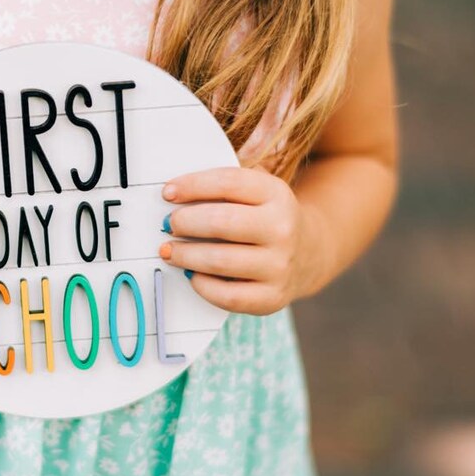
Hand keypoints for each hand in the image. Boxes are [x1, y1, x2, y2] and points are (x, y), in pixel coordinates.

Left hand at [158, 167, 324, 315]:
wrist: (306, 254)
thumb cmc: (263, 218)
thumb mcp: (257, 188)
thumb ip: (226, 178)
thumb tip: (185, 182)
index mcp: (276, 194)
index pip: (227, 182)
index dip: (192, 186)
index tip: (168, 193)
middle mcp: (282, 229)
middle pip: (220, 222)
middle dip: (184, 222)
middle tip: (168, 224)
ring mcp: (279, 265)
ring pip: (219, 260)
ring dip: (184, 255)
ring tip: (169, 250)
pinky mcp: (272, 297)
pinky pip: (227, 295)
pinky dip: (201, 285)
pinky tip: (191, 274)